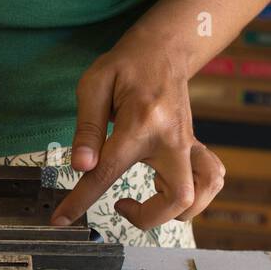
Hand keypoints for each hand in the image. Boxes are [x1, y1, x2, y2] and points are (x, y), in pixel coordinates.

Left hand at [51, 35, 224, 229]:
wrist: (165, 50)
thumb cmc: (126, 66)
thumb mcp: (94, 85)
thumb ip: (86, 128)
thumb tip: (80, 166)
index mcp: (141, 124)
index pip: (108, 173)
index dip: (82, 201)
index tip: (62, 220)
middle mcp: (172, 139)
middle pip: (179, 198)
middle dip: (147, 218)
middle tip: (120, 205)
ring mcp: (188, 145)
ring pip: (202, 194)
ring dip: (175, 211)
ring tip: (147, 202)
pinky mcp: (194, 149)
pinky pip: (208, 182)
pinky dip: (192, 197)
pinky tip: (162, 189)